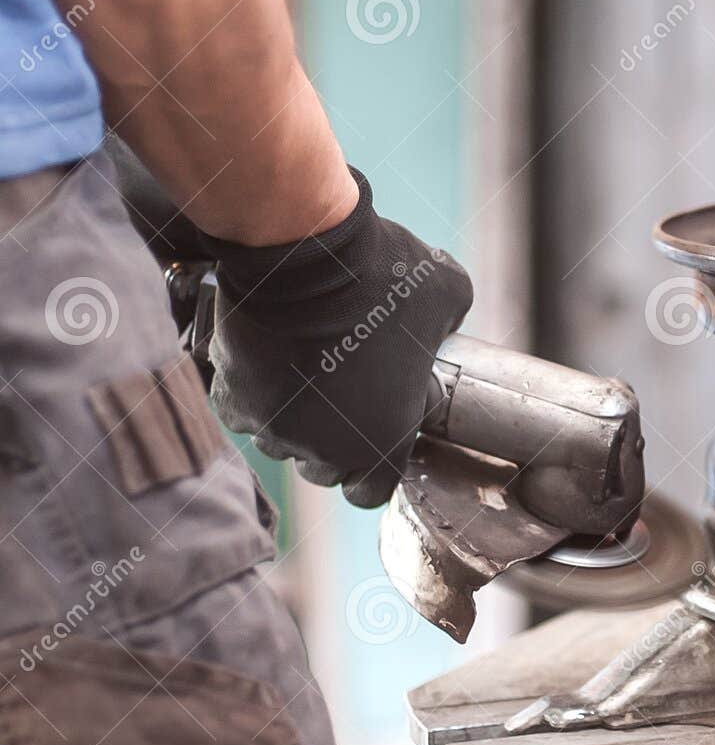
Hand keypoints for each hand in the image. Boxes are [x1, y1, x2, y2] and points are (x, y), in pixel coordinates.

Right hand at [206, 171, 471, 507]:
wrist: (305, 252)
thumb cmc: (382, 277)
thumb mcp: (447, 294)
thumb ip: (449, 326)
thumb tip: (445, 328)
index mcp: (381, 444)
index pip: (369, 492)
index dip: (372, 469)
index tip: (374, 435)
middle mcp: (323, 450)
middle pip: (322, 469)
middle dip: (332, 441)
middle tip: (342, 396)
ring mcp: (274, 428)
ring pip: (279, 440)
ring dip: (292, 417)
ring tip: (305, 370)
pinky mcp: (234, 400)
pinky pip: (243, 411)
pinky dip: (253, 391)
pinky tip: (269, 359)